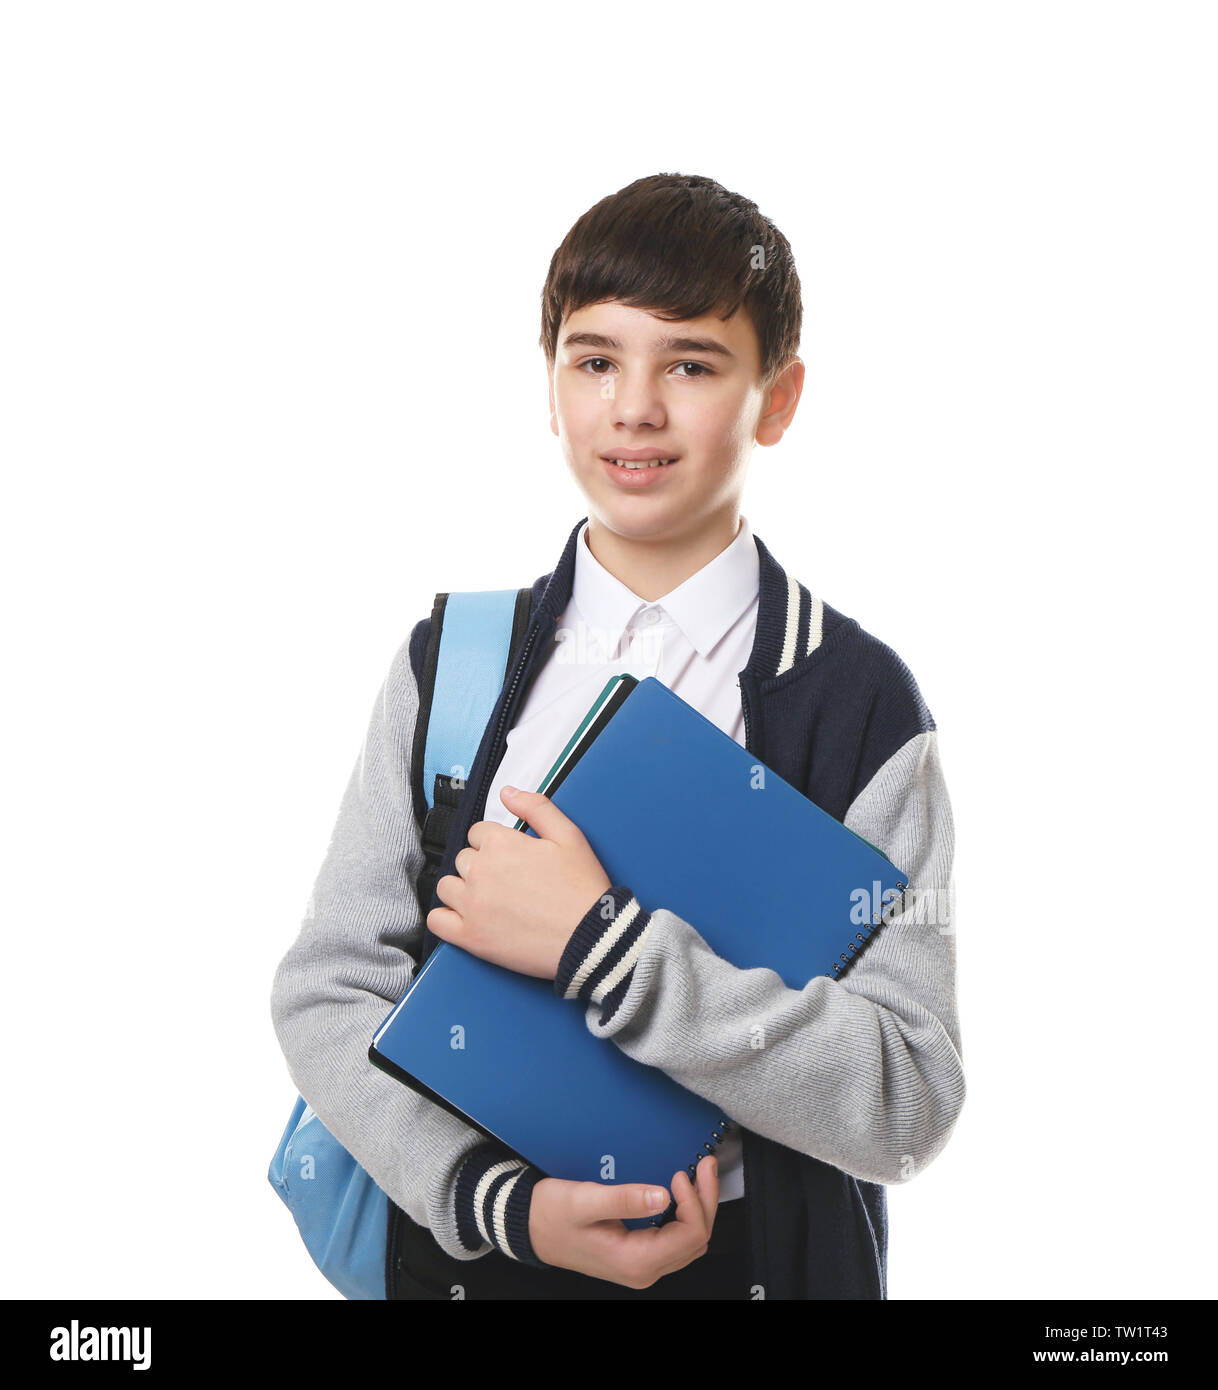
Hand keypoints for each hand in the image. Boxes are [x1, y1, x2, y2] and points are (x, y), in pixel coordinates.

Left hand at [427, 785, 612, 978]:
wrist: (590, 937)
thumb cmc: (582, 890)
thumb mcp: (570, 836)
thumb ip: (536, 807)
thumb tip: (508, 793)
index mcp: (502, 844)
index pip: (478, 832)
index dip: (495, 843)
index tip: (510, 857)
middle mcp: (481, 872)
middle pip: (463, 858)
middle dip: (481, 865)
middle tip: (506, 880)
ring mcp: (473, 905)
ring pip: (447, 886)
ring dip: (461, 888)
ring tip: (486, 899)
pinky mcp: (471, 936)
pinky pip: (437, 921)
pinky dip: (445, 918)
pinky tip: (463, 917)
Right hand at [527, 1156, 719, 1288]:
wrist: (530, 1228)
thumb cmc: (551, 1214)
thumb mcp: (584, 1201)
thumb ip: (624, 1199)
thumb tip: (663, 1196)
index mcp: (635, 1261)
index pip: (690, 1236)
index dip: (695, 1202)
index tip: (680, 1173)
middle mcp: (644, 1270)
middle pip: (696, 1239)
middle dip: (705, 1201)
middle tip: (704, 1164)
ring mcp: (643, 1265)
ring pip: (690, 1241)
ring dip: (699, 1207)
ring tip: (698, 1173)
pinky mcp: (640, 1255)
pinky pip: (676, 1239)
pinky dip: (686, 1214)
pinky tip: (681, 1191)